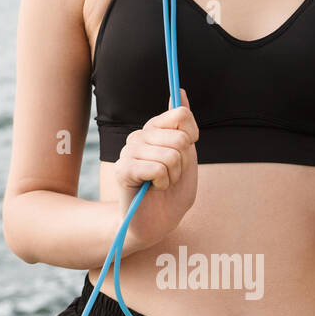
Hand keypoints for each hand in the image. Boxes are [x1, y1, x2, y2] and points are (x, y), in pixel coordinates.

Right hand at [114, 88, 198, 247]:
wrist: (156, 224)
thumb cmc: (173, 193)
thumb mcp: (187, 157)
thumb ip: (184, 125)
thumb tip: (180, 90)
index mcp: (154, 130)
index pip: (181, 114)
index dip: (192, 136)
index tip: (186, 153)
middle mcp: (139, 136)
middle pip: (179, 137)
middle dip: (184, 163)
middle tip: (171, 175)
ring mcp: (128, 152)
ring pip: (170, 155)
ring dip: (174, 176)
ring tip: (162, 184)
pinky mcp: (122, 170)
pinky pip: (157, 169)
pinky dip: (163, 183)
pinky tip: (153, 189)